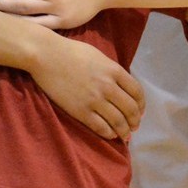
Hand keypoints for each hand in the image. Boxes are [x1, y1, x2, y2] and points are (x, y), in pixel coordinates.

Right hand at [27, 33, 143, 139]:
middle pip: (130, 109)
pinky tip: (110, 134)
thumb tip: (120, 85)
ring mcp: (95, 100)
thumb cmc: (71, 52)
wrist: (47, 56)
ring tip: (125, 135)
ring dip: (124, 131)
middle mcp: (108, 86)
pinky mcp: (81, 111)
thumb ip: (111, 71)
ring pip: (118, 121)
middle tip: (134, 126)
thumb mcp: (98, 56)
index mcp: (114, 71)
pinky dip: (109, 133)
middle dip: (135, 121)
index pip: (137, 92)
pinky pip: (101, 127)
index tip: (139, 112)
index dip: (141, 105)